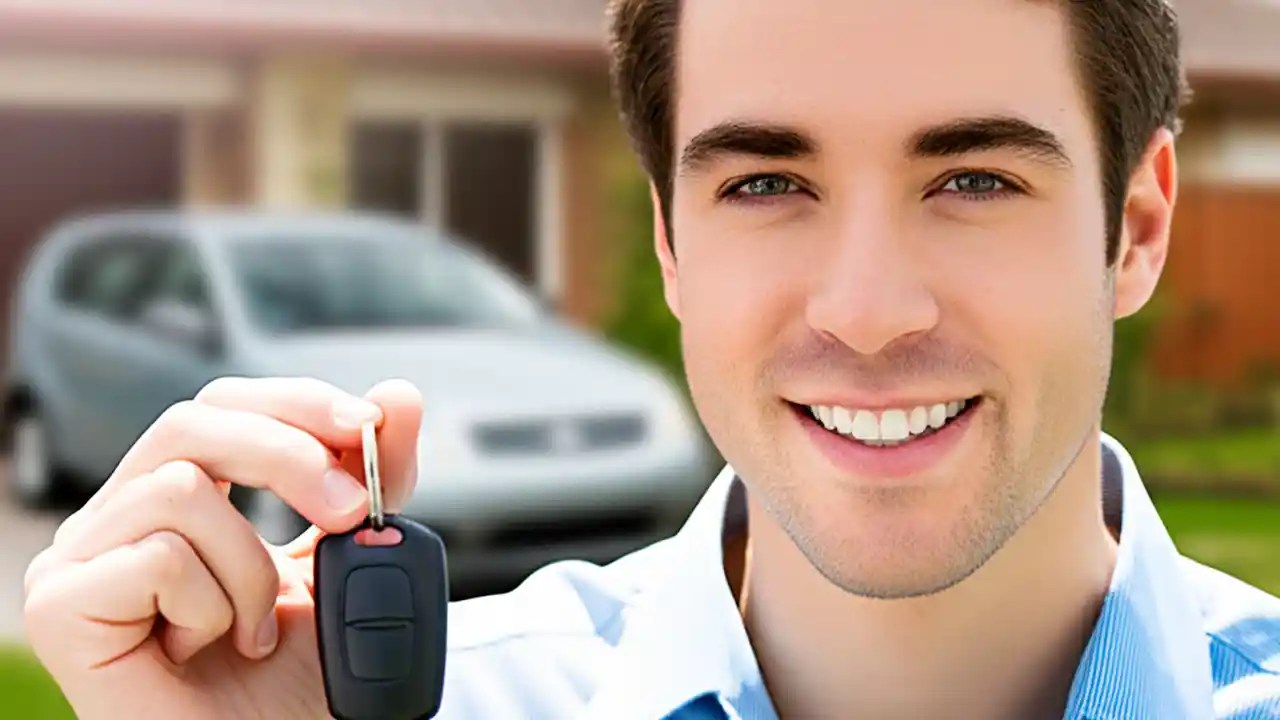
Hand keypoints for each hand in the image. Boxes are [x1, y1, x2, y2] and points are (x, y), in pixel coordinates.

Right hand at [22, 377, 423, 719]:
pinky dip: (210, 607)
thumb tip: (400, 396)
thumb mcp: (347, 564)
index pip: (224, 406)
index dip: (296, 401)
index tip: (370, 424)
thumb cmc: (292, 680)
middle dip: (290, 453)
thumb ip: (372, 481)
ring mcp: (82, 558)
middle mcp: (122, 517)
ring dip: (250, 569)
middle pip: (194, 420)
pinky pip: (158, 557)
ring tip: (253, 630)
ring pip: (181, 488)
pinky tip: (201, 650)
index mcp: (181, 498)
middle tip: (352, 510)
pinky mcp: (60, 605)